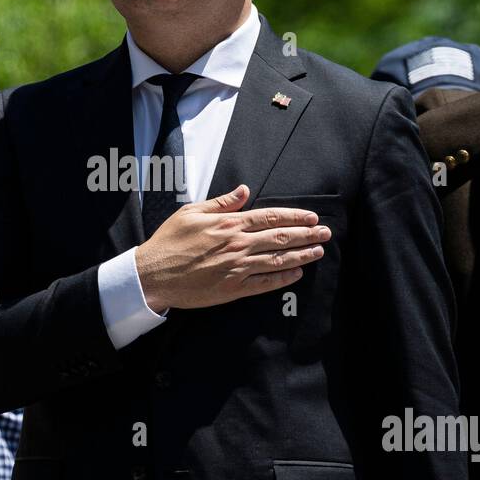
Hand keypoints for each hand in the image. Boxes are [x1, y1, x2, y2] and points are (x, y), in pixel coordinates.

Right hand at [134, 184, 330, 311]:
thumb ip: (222, 203)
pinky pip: (265, 284)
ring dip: (302, 255)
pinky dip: (283, 278)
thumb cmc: (169, 241)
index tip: (311, 217)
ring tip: (318, 251)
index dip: (294, 216)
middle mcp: (238, 245)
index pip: (270, 216)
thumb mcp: (192, 212)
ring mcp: (237, 268)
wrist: (154, 274)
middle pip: (281, 237)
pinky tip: (297, 274)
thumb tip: (244, 191)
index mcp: (229, 224)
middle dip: (307, 234)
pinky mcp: (233, 289)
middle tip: (326, 233)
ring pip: (278, 260)